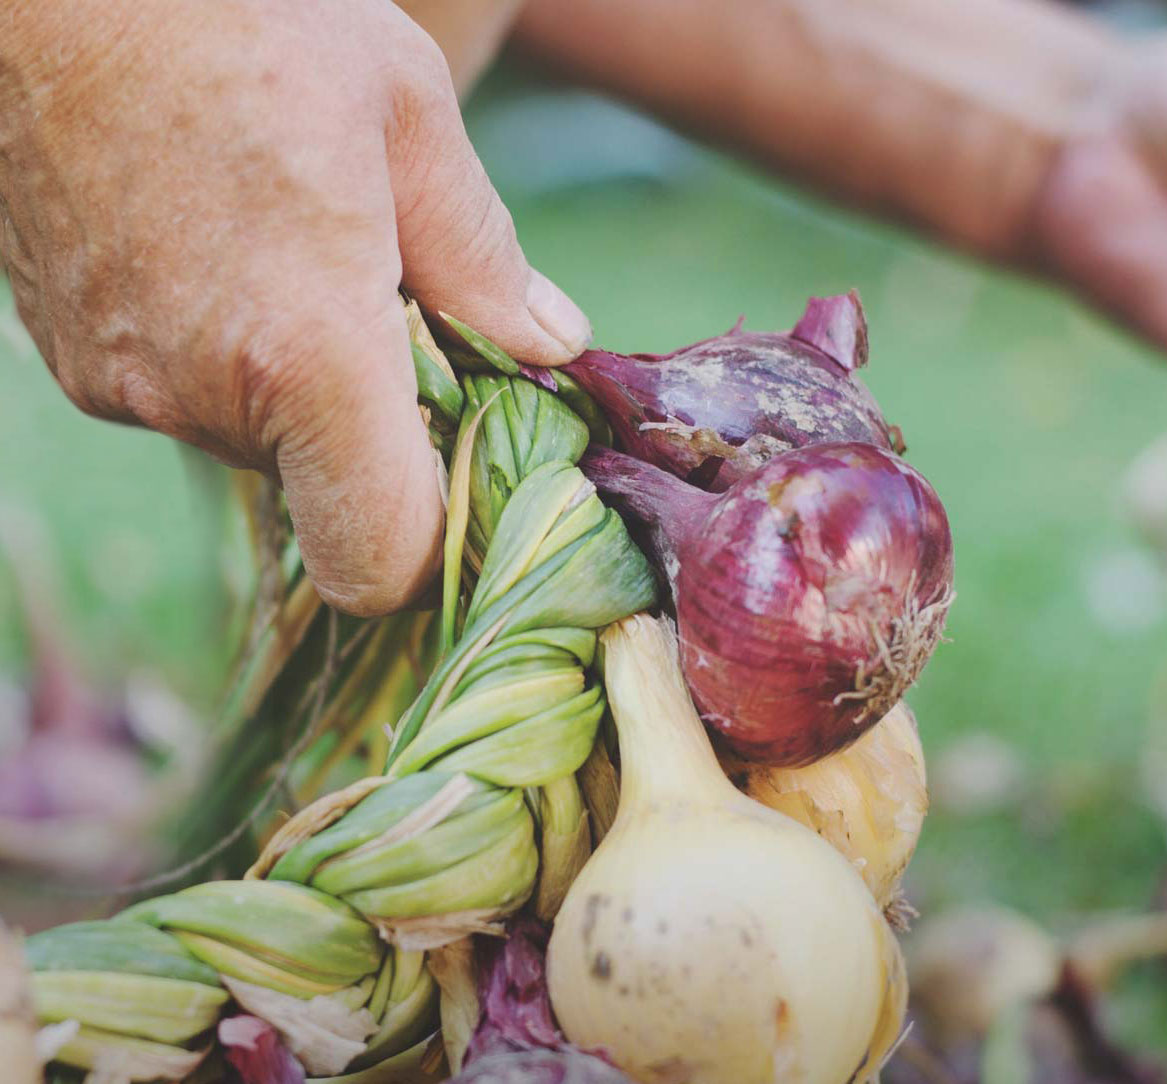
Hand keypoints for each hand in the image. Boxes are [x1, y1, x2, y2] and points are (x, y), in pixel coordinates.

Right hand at [0, 0, 589, 613]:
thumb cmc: (241, 16)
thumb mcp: (406, 113)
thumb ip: (482, 256)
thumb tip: (550, 346)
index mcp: (303, 352)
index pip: (380, 561)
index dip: (436, 544)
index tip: (465, 467)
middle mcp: (197, 395)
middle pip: (327, 492)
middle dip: (379, 426)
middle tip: (395, 307)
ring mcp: (120, 383)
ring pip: (258, 440)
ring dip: (302, 381)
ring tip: (303, 252)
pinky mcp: (72, 358)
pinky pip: (186, 394)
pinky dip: (228, 354)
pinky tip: (230, 248)